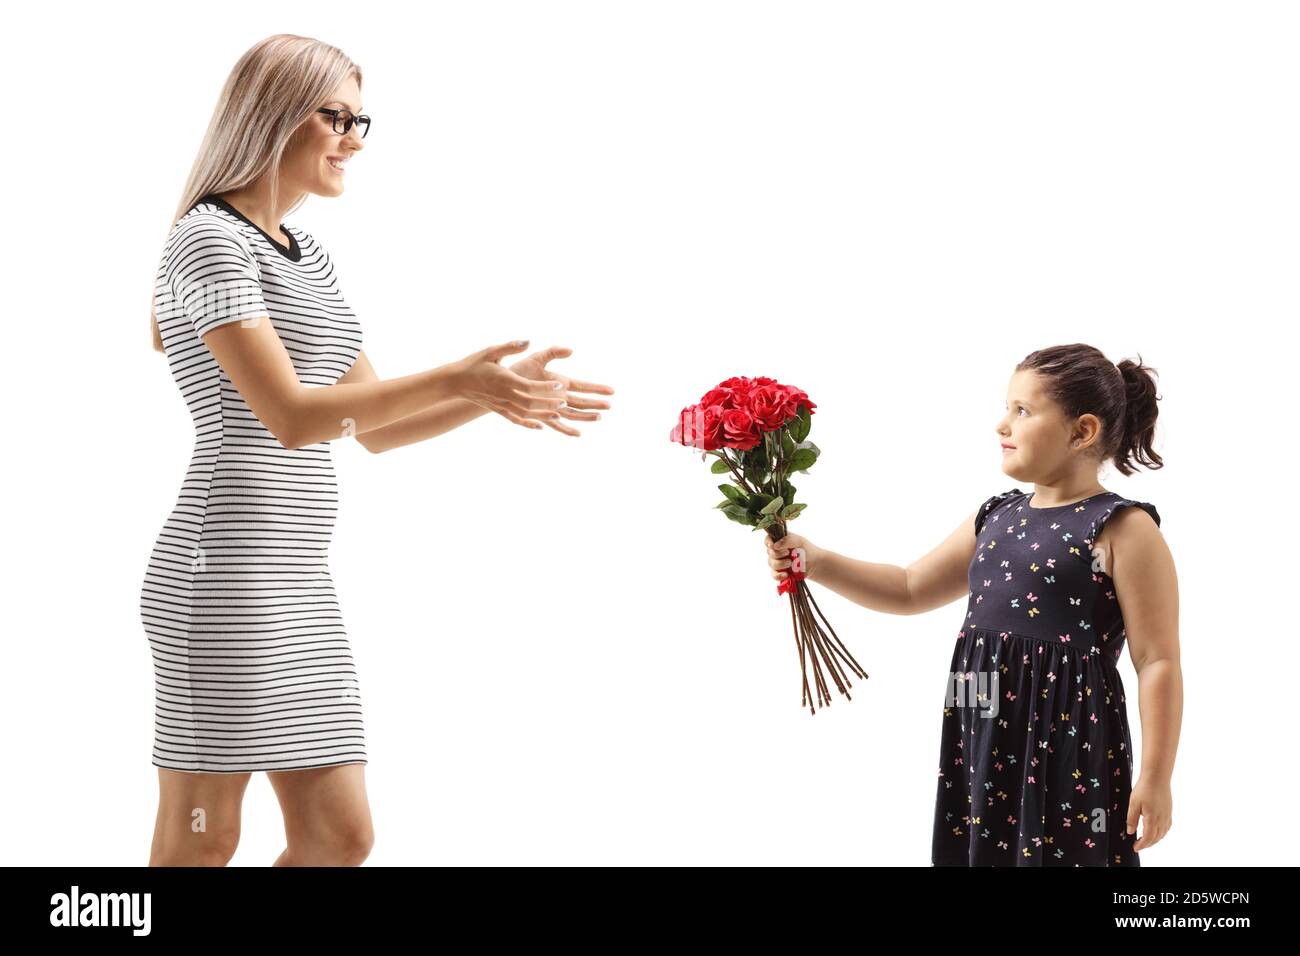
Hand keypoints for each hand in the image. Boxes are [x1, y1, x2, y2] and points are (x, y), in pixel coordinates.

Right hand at [452, 339, 567, 429]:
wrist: (454, 382)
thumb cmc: (474, 363)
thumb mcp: (491, 351)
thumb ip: (511, 346)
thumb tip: (529, 341)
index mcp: (504, 379)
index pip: (528, 386)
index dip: (546, 387)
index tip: (561, 384)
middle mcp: (503, 394)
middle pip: (529, 403)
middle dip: (548, 404)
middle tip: (565, 402)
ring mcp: (500, 404)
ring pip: (524, 414)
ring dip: (542, 415)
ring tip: (558, 415)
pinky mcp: (498, 410)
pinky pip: (515, 420)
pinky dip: (528, 424)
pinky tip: (540, 426)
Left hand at [509, 345, 613, 436]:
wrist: (502, 384)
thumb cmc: (519, 370)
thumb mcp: (537, 358)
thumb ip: (553, 353)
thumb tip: (571, 350)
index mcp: (561, 382)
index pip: (583, 386)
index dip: (597, 388)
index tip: (611, 390)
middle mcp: (559, 396)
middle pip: (581, 402)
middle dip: (595, 404)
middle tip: (609, 405)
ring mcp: (551, 406)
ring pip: (573, 414)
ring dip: (585, 417)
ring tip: (599, 417)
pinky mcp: (542, 414)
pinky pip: (556, 424)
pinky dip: (566, 429)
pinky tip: (577, 434)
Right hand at [765, 531, 818, 583]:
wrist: (814, 564)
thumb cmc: (807, 550)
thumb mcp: (800, 541)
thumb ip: (788, 540)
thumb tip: (775, 545)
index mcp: (780, 541)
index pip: (768, 539)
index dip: (768, 542)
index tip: (772, 545)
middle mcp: (777, 551)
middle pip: (769, 552)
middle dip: (778, 554)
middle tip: (788, 553)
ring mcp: (777, 562)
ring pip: (771, 564)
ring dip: (781, 564)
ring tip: (791, 563)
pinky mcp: (780, 572)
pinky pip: (774, 575)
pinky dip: (779, 575)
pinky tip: (786, 574)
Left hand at [1127, 775, 1172, 852]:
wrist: (1157, 777)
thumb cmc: (1145, 788)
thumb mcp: (1133, 803)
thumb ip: (1131, 819)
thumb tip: (1130, 832)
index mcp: (1152, 819)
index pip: (1148, 837)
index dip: (1142, 845)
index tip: (1135, 848)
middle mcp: (1162, 819)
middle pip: (1156, 838)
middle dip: (1148, 844)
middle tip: (1138, 845)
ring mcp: (1167, 816)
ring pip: (1163, 833)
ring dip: (1155, 839)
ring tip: (1146, 840)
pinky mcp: (1169, 811)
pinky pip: (1167, 827)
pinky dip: (1162, 833)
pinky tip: (1157, 831)